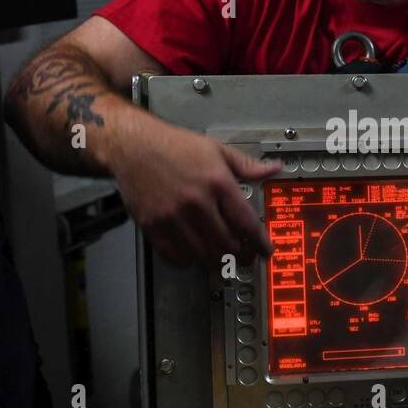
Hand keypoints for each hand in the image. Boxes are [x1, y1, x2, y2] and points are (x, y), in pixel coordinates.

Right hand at [110, 113, 279, 266]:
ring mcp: (173, 217)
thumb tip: (274, 169)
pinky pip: (176, 257)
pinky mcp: (153, 226)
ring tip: (221, 257)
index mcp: (217, 182)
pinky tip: (194, 253)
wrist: (133, 146)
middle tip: (245, 258)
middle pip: (227, 244)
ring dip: (216, 261)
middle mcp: (196, 202)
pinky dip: (189, 261)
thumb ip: (247, 165)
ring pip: (203, 255)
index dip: (259, 242)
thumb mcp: (216, 150)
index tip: (265, 251)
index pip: (246, 223)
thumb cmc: (175, 146)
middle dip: (241, 256)